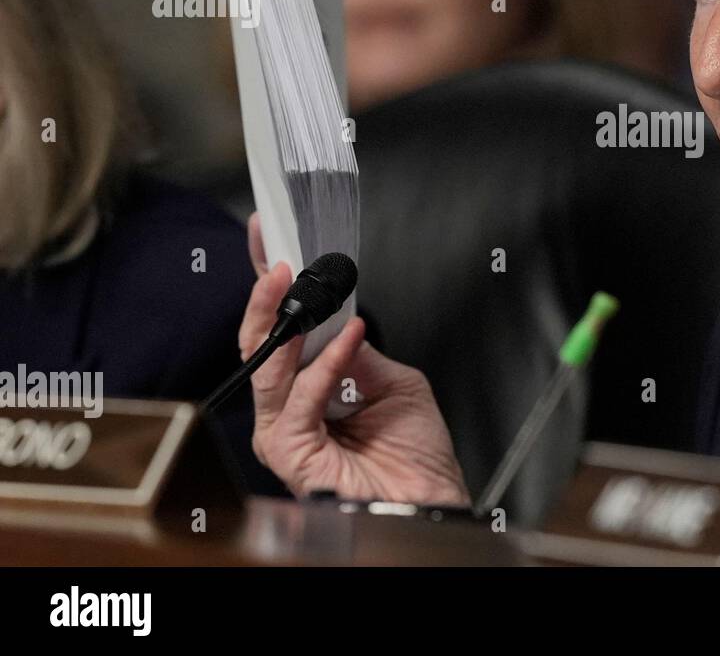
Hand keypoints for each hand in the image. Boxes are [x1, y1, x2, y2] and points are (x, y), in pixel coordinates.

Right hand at [239, 214, 469, 505]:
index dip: (274, 292)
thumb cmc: (415, 458)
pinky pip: (299, 400)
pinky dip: (324, 365)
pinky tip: (347, 341)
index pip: (282, 334)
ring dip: (283, 321)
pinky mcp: (290, 453)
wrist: (430, 501)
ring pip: (267, 368)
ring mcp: (285, 432)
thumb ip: (360, 353)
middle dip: (264, 298)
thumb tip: (340, 320)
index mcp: (309, 390)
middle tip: (275, 260)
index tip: (270, 246)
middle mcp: (290, 410)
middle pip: (261, 346)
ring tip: (294, 283)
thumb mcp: (394, 383)